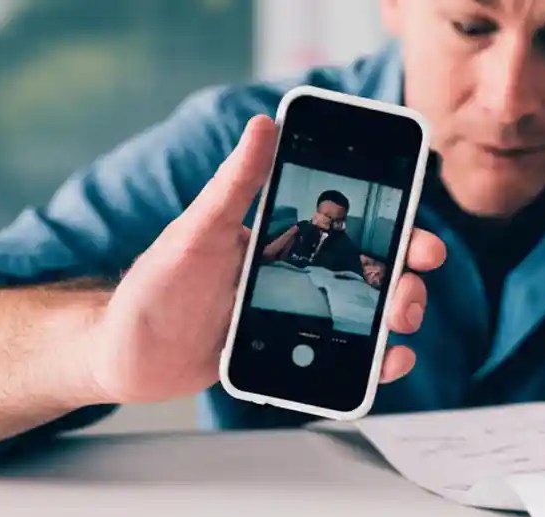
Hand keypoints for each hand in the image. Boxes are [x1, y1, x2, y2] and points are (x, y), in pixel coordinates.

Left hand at [87, 115, 445, 403]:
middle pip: (372, 276)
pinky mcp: (290, 357)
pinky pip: (343, 360)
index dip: (398, 233)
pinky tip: (387, 363)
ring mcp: (297, 318)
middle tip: (409, 296)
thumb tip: (264, 125)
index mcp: (282, 242)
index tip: (422, 244)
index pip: (353, 230)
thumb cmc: (153, 288)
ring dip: (396, 320)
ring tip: (398, 329)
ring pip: (366, 317)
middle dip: (405, 283)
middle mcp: (297, 277)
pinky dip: (374, 362)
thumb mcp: (197, 231)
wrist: (122, 356)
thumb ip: (236, 184)